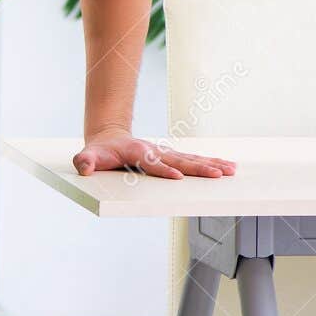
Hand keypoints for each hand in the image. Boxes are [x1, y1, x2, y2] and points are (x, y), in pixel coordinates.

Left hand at [72, 128, 236, 179]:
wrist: (109, 138)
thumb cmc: (100, 151)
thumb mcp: (88, 156)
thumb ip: (85, 161)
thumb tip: (84, 166)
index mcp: (137, 153)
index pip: (152, 164)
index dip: (163, 170)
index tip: (177, 177)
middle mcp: (154, 152)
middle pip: (179, 161)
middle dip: (199, 168)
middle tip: (218, 174)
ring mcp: (164, 153)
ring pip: (191, 158)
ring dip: (211, 164)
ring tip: (230, 170)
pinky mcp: (170, 157)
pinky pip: (192, 159)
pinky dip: (209, 163)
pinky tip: (225, 167)